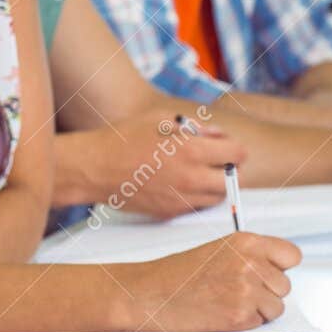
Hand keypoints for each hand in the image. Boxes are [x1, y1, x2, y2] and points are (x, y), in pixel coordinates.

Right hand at [95, 112, 247, 220]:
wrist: (95, 168)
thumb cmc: (124, 138)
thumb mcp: (161, 119)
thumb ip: (196, 126)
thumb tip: (217, 136)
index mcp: (190, 150)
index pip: (236, 154)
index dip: (235, 148)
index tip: (228, 146)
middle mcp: (190, 177)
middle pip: (233, 181)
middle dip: (231, 169)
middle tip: (220, 161)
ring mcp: (180, 198)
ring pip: (217, 198)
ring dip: (216, 185)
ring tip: (200, 172)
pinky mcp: (169, 213)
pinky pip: (196, 207)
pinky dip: (197, 197)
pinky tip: (182, 184)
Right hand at [116, 231, 301, 331]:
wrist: (150, 294)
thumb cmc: (179, 274)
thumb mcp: (219, 250)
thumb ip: (250, 256)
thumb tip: (278, 271)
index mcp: (246, 241)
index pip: (292, 255)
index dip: (281, 267)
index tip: (270, 273)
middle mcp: (250, 263)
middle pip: (285, 285)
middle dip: (267, 292)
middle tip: (237, 291)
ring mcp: (247, 290)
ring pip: (277, 307)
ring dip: (259, 310)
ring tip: (228, 302)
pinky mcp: (240, 315)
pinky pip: (261, 323)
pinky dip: (246, 323)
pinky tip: (222, 313)